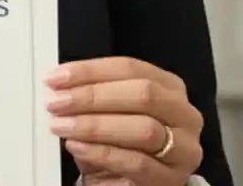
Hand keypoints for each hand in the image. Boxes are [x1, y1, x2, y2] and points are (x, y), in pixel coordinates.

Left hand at [45, 57, 201, 185]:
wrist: (126, 183)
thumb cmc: (119, 144)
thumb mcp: (107, 112)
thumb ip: (90, 94)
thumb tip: (59, 84)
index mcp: (169, 88)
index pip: (131, 68)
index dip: (91, 71)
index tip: (58, 77)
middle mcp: (183, 115)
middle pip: (143, 94)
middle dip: (94, 96)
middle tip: (58, 102)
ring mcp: (182, 149)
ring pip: (144, 129)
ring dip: (95, 125)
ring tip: (63, 126)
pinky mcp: (171, 178)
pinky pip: (137, 162)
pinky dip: (102, 153)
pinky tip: (78, 147)